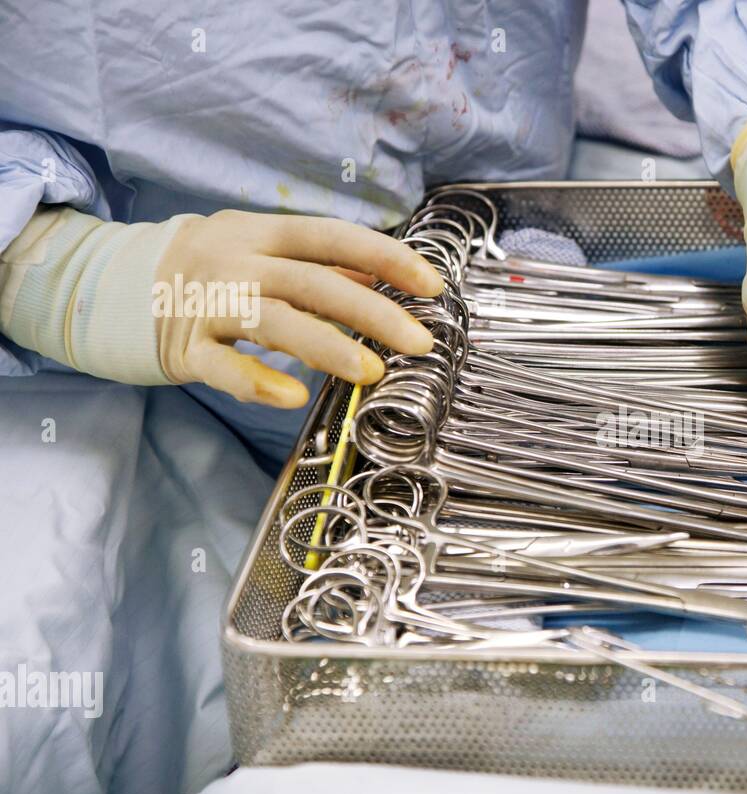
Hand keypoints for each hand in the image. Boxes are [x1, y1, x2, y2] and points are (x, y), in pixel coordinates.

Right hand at [156, 210, 440, 406]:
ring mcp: (204, 302)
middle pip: (312, 281)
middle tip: (420, 343)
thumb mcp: (256, 251)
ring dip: (327, 346)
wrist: (102, 283)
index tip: (432, 285)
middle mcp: (234, 261)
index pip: (332, 237)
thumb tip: (382, 276)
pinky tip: (294, 395)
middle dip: (373, 312)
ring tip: (372, 372)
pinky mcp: (182, 346)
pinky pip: (222, 366)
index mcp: (259, 233)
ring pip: (273, 320)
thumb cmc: (202, 272)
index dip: (386, 257)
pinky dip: (257, 381)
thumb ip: (317, 265)